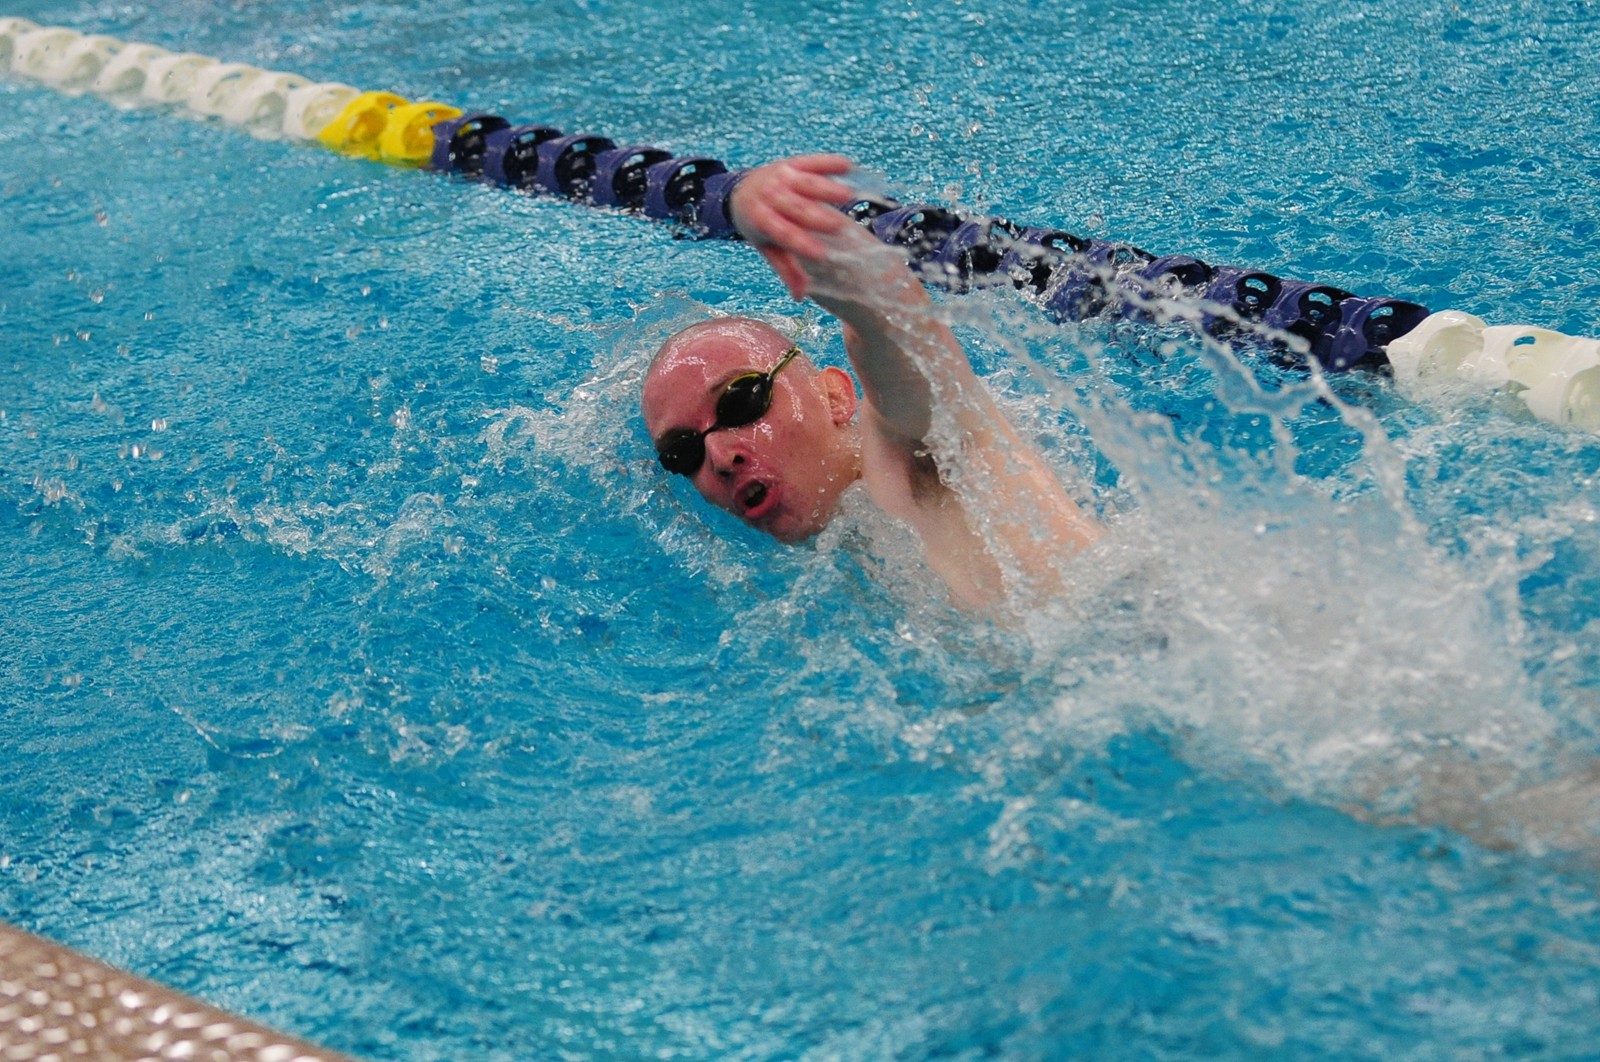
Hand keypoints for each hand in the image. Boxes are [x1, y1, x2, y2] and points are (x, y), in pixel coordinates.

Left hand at [728, 154, 858, 299]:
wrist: (739, 190)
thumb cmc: (759, 225)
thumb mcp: (767, 248)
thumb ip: (786, 269)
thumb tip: (800, 296)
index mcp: (761, 220)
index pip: (783, 233)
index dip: (802, 244)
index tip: (822, 254)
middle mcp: (770, 196)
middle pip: (795, 207)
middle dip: (816, 217)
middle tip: (839, 227)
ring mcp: (781, 177)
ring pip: (805, 183)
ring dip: (826, 189)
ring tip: (848, 197)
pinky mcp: (792, 163)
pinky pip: (811, 162)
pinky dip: (828, 163)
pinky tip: (848, 166)